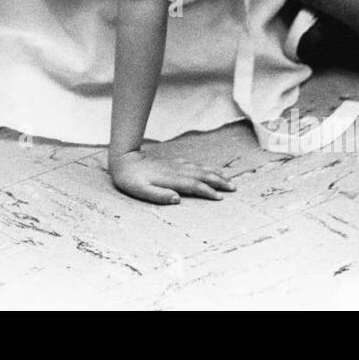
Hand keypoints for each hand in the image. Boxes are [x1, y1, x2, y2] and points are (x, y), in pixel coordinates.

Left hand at [108, 149, 234, 204]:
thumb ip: (158, 195)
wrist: (124, 160)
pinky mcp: (174, 163)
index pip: (194, 186)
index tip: (221, 198)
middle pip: (202, 176)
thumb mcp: (140, 191)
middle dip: (219, 181)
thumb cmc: (131, 179)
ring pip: (200, 169)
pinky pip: (194, 165)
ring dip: (215, 173)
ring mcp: (176, 165)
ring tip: (229, 179)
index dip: (208, 191)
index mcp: (171, 179)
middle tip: (234, 188)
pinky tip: (209, 169)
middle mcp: (177, 171)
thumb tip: (177, 199)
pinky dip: (205, 167)